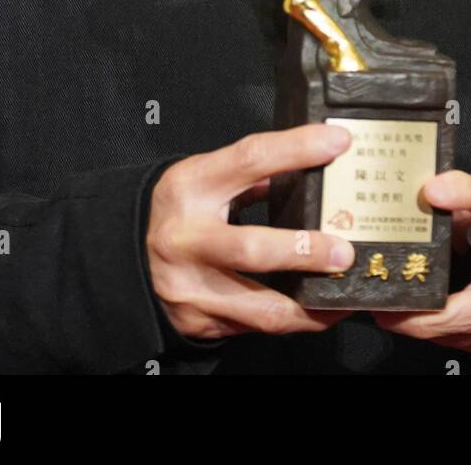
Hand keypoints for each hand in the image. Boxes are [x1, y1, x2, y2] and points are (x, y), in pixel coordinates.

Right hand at [146, 124, 355, 339]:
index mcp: (191, 186)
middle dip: (304, 252)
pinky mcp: (199, 321)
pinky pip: (256, 326)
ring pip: (260, 306)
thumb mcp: (204, 177)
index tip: (338, 143)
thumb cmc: (180, 209)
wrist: (126, 256)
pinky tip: (316, 310)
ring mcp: (190, 286)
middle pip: (251, 248)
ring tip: (343, 296)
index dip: (297, 148)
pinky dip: (293, 320)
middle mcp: (186, 237)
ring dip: (309, 304)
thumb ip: (252, 173)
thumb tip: (313, 163)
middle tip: (344, 252)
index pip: (249, 159)